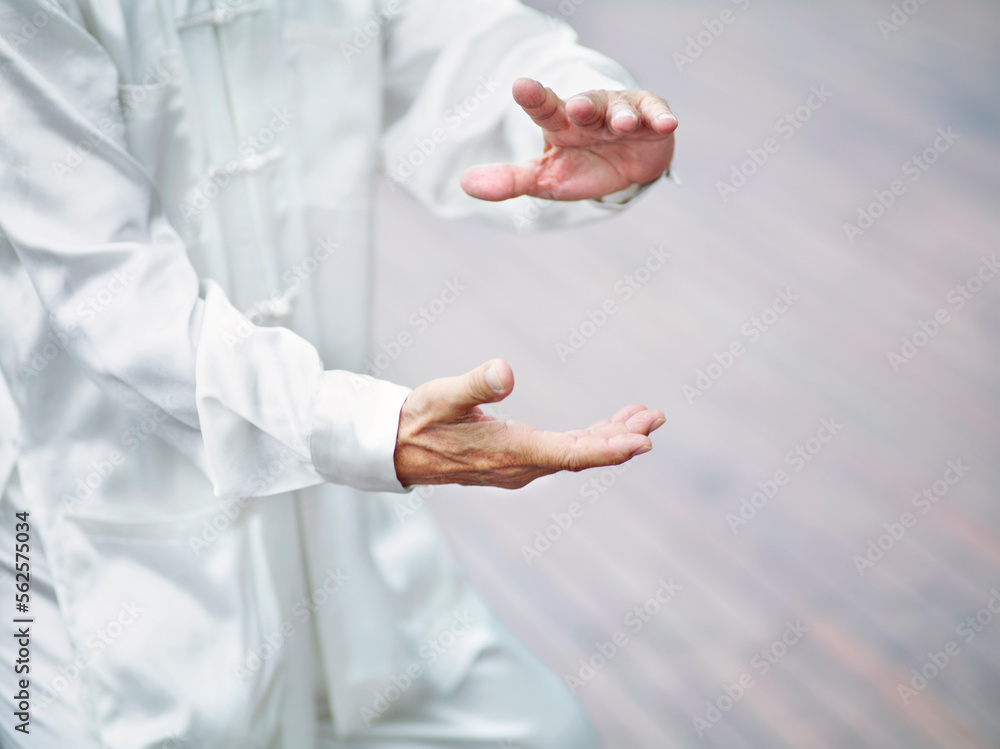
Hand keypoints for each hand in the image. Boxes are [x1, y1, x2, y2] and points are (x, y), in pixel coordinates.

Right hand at [393, 359, 664, 489]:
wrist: (397, 448)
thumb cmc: (420, 419)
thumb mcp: (443, 395)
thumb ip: (475, 383)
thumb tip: (504, 370)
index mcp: (511, 452)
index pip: (570, 454)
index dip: (609, 449)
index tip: (642, 443)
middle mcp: (522, 466)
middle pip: (583, 454)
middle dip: (622, 438)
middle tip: (656, 418)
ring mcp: (521, 466)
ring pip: (577, 453)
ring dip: (610, 437)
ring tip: (643, 417)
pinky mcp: (518, 459)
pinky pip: (565, 451)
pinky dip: (590, 438)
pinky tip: (607, 425)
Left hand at [460, 78, 676, 201]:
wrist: (624, 172)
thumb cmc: (579, 168)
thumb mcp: (545, 179)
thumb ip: (509, 180)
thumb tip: (465, 184)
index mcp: (560, 123)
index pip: (544, 108)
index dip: (534, 98)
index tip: (521, 86)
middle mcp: (590, 112)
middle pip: (585, 104)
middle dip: (582, 105)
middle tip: (575, 108)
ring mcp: (621, 113)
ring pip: (621, 109)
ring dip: (622, 115)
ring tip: (622, 125)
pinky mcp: (652, 120)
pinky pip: (656, 114)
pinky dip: (660, 117)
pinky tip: (666, 123)